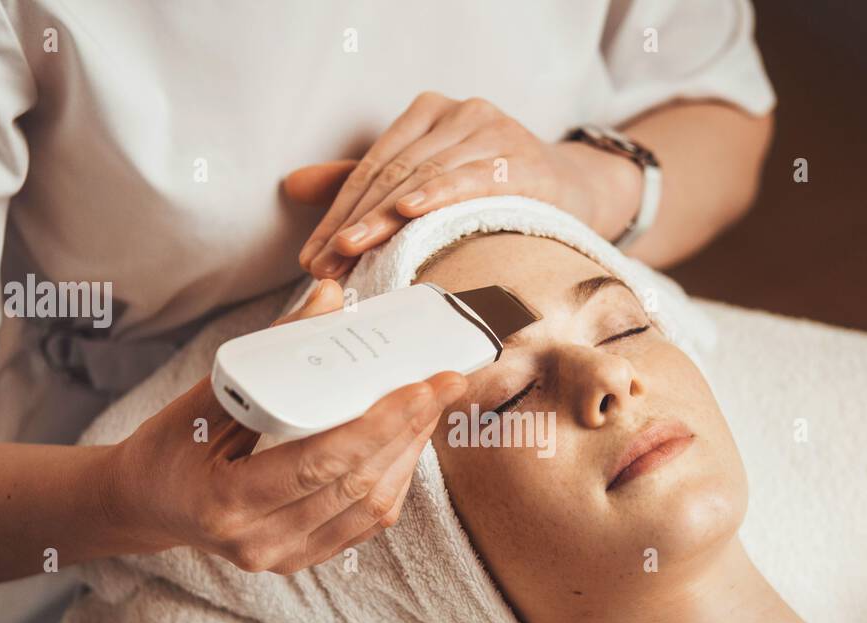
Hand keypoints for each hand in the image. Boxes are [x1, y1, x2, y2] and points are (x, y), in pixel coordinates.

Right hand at [104, 278, 465, 573]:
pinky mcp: (304, 558)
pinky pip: (366, 521)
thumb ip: (268, 353)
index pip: (323, 462)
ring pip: (373, 506)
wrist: (147, 506)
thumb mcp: (202, 397)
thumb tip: (330, 300)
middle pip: (358, 484)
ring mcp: (286, 558)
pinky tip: (408, 438)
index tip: (426, 383)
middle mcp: (261, 541)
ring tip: (432, 404)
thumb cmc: (169, 448)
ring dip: (410, 451)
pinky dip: (394, 477)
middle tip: (446, 382)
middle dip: (410, 428)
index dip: (383, 421)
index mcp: (227, 503)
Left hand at [285, 92, 643, 277]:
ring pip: (423, 177)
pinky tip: (409, 213)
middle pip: (391, 173)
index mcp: (427, 114)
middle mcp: (457, 113)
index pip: (371, 167)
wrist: (573, 190)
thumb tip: (292, 186)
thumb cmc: (492, 188)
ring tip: (350, 249)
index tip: (312, 258)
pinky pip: (471, 177)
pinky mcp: (520, 157)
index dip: (336, 212)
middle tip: (322, 264)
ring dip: (382, 218)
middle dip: (352, 222)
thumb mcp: (426, 181)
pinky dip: (438, 195)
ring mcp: (490, 130)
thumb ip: (365, 183)